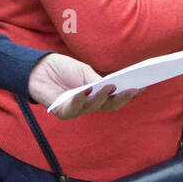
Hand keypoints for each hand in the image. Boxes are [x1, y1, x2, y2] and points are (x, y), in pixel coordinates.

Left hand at [27, 53, 141, 119]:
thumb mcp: (85, 72)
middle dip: (123, 98)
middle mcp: (89, 105)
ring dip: (104, 97)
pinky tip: (86, 90)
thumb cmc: (63, 70)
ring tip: (112, 86)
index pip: (117, 97)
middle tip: (135, 89)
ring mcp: (77, 109)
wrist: (39, 69)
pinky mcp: (63, 112)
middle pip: (110, 105)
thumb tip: (115, 86)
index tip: (144, 86)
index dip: (130, 94)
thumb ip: (97, 81)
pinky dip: (81, 98)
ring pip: (95, 107)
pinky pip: (75, 108)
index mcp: (97, 95)